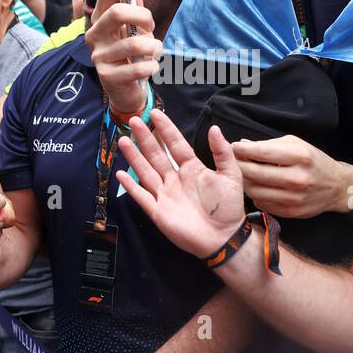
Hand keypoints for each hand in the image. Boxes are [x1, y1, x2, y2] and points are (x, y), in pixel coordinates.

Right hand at [85, 0, 159, 114]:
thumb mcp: (134, 31)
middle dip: (144, 17)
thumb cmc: (132, 56)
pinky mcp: (107, 76)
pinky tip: (151, 68)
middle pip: (117, 12)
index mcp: (100, 19)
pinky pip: (138, 67)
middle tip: (151, 28)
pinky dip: (152, 66)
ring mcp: (99, 56)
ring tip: (155, 52)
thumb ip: (136, 15)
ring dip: (154, 46)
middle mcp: (95, 35)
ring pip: (134, 43)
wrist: (125, 90)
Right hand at [115, 110, 245, 258]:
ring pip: (145, 171)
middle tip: (134, 120)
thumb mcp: (231, 175)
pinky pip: (141, 196)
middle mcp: (175, 179)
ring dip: (134, 156)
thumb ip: (222, 152)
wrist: (223, 237)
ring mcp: (165, 194)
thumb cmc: (228, 207)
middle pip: (156, 155)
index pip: (176, 145)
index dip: (166, 130)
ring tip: (123, 140)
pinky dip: (131, 186)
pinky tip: (121, 173)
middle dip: (145, 138)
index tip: (156, 114)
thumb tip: (214, 127)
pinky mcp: (158, 211)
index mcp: (192, 169)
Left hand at [230, 135, 352, 216]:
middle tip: (232, 161)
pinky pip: (262, 203)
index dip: (242, 150)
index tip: (232, 147)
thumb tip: (243, 144)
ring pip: (254, 190)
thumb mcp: (297, 144)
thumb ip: (270, 144)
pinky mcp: (291, 212)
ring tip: (243, 174)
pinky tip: (257, 187)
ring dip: (244, 182)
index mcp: (300, 156)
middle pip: (254, 173)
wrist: (337, 187)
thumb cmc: (314, 161)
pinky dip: (255, 195)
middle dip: (238, 165)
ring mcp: (294, 198)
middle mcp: (297, 178)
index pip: (262, 152)